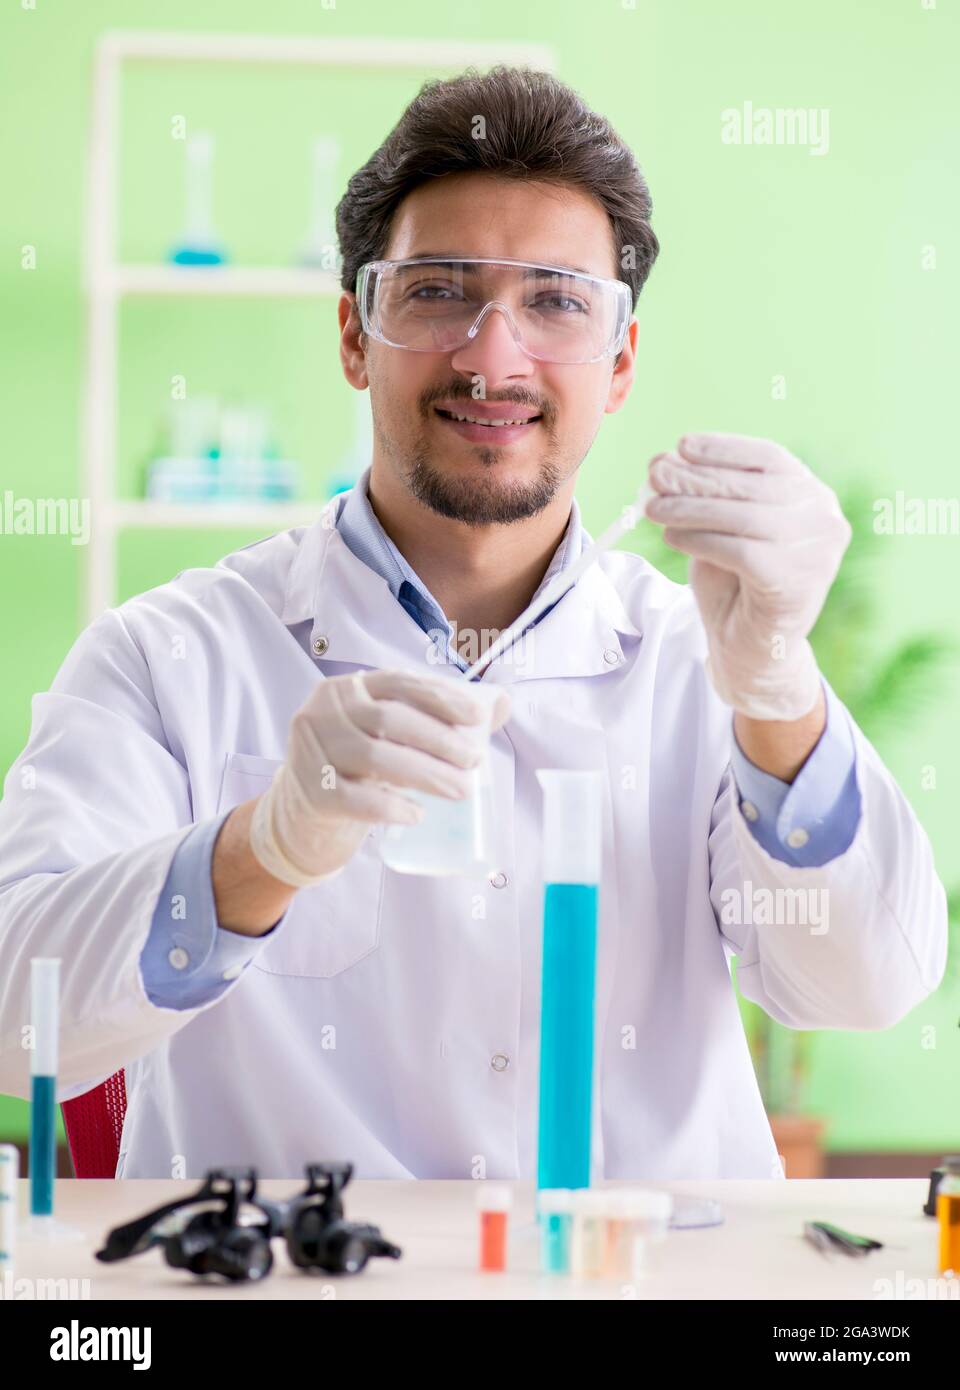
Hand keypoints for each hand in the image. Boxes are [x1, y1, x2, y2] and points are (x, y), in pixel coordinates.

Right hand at [250, 669, 510, 885]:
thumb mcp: (389, 735)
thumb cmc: (358, 766)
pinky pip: (354, 799)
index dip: (439, 697)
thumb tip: (501, 703)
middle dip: (440, 741)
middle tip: (474, 763)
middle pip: (390, 720)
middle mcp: (324, 712)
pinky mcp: (310, 794)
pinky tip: (417, 815)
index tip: (476, 719)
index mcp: (348, 689)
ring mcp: (311, 752)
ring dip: (425, 775)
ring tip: (461, 791)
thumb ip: (439, 716)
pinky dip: (390, 807)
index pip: (397, 682)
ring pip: (376, 758)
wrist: (302, 814)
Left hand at [644, 433, 850, 720]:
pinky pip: (739, 550)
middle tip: (653, 477)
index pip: (769, 458)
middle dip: (697, 479)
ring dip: (690, 509)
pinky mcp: (797, 582)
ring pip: (743, 516)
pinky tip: (672, 538)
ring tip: (653, 509)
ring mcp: (817, 552)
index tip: (682, 445)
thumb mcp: (720, 530)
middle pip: (752, 485)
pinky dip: (699, 540)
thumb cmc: (737, 584)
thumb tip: (662, 463)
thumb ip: (705, 497)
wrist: (752, 651)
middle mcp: (824, 519)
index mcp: (812, 496)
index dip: (724, 449)